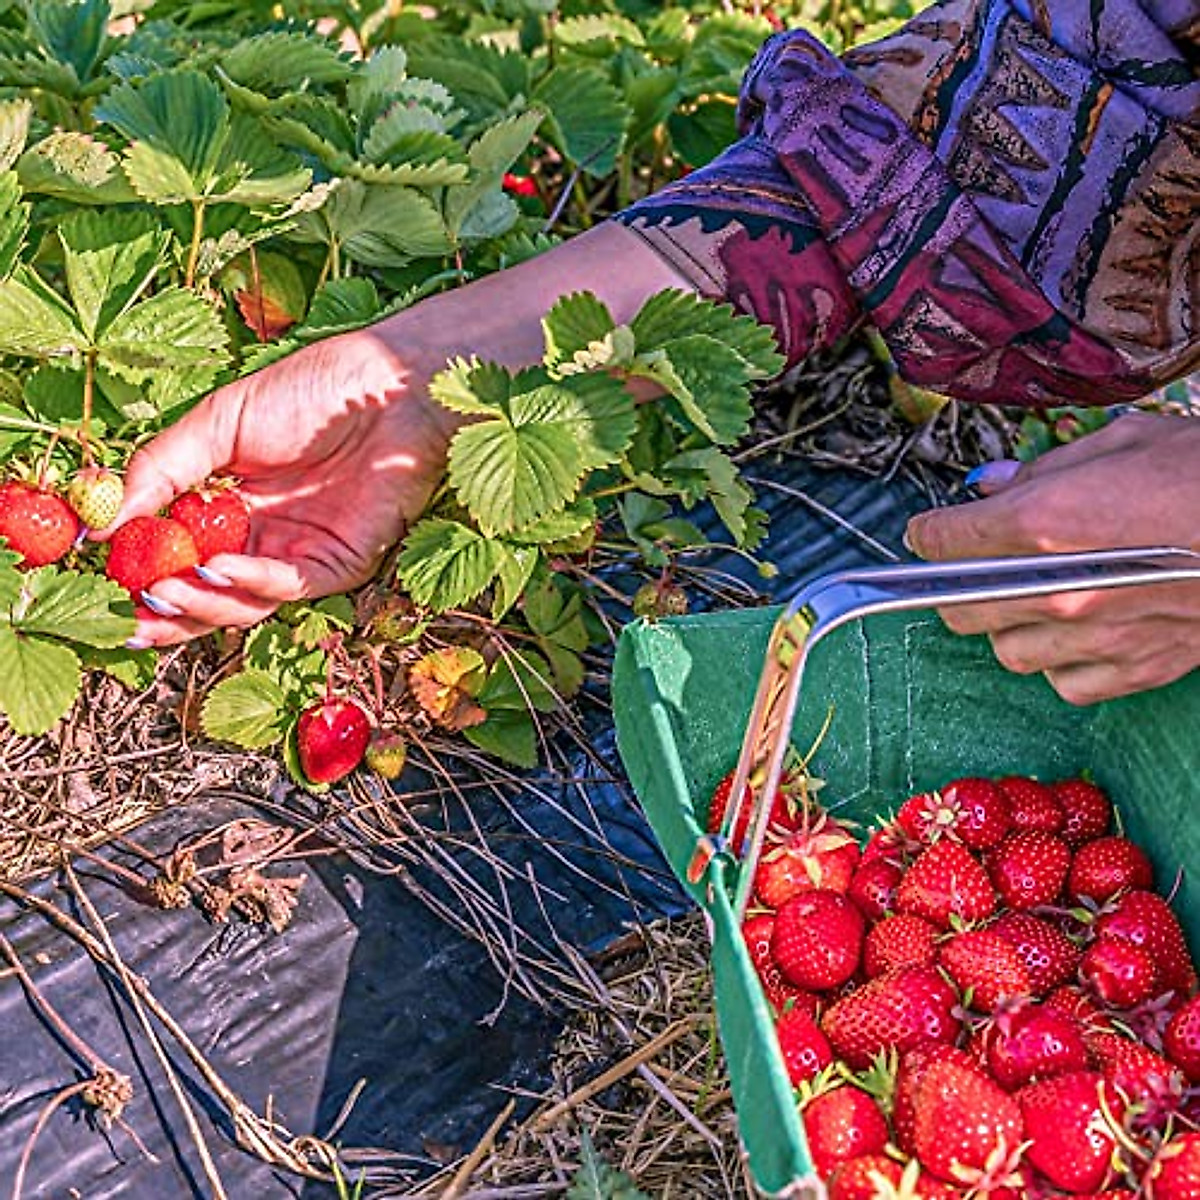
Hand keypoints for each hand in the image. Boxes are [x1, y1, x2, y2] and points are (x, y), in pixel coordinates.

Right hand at [106, 325, 456, 645]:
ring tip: (160, 590)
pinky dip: (252, 582)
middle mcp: (261, 538)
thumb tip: (98, 524)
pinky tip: (218, 568)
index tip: (100, 587)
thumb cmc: (310, 392)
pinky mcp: (340, 563)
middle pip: (206, 595)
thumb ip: (161, 469)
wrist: (390, 384)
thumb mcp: (218, 422)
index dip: (139, 578)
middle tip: (126, 615)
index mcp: (228, 507)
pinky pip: (289, 586)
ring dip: (200, 603)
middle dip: (164, 612)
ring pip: (243, 603)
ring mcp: (300, 554)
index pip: (176, 558)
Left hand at [904, 411, 1199, 704]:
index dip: (929, 534)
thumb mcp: (1123, 443)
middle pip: (961, 608)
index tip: (930, 532)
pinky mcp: (1137, 668)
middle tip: (975, 566)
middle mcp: (1058, 590)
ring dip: (1008, 626)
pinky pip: (1065, 684)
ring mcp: (1096, 636)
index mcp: (1044, 523)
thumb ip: (1045, 470)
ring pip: (1006, 652)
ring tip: (1034, 598)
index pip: (944, 541)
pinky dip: (1060, 663)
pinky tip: (1079, 633)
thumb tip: (992, 486)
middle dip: (956, 585)